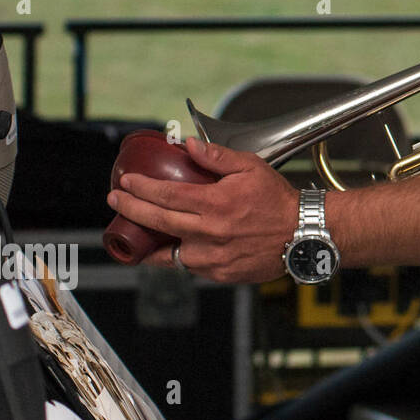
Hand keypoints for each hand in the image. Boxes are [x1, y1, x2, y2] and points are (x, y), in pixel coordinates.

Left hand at [107, 137, 297, 283]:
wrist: (303, 233)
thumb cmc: (279, 200)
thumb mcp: (251, 167)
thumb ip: (217, 156)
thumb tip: (189, 145)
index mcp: (216, 203)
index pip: (166, 195)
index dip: (141, 188)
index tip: (126, 183)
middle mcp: (210, 232)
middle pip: (157, 222)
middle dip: (131, 210)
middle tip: (117, 200)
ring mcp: (213, 257)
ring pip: (168, 253)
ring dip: (149, 241)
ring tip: (138, 231)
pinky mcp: (220, 273)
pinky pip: (189, 266)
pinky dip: (178, 256)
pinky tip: (175, 246)